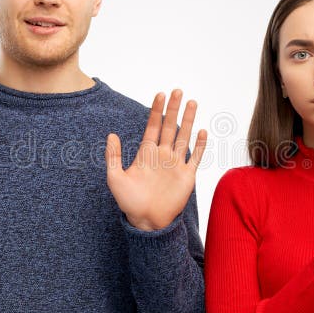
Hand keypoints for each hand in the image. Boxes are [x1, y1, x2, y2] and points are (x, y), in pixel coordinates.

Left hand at [105, 89, 206, 230]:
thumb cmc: (129, 202)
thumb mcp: (115, 178)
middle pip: (169, 127)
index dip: (156, 110)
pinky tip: (202, 131)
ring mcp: (175, 164)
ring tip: (192, 103)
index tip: (159, 94)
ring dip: (188, 120)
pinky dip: (200, 145)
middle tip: (177, 91)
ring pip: (183, 137)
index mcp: (146, 153)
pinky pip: (196, 157)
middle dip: (173, 109)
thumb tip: (111, 135)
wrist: (147, 221)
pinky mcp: (187, 176)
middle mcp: (162, 155)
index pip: (153, 126)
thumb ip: (113, 156)